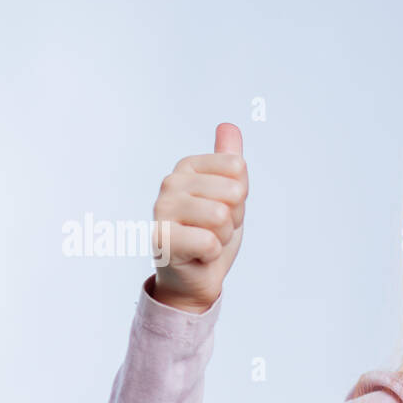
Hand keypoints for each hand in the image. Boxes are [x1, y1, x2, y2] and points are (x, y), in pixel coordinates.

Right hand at [151, 123, 248, 312]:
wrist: (195, 276)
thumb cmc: (211, 234)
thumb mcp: (229, 195)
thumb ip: (229, 161)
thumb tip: (229, 126)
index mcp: (187, 166)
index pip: (238, 169)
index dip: (240, 197)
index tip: (223, 209)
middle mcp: (170, 182)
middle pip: (233, 192)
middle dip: (233, 218)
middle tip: (215, 229)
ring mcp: (162, 209)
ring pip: (221, 216)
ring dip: (222, 236)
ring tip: (206, 240)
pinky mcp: (162, 238)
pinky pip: (210, 242)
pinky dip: (211, 254)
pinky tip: (198, 255)